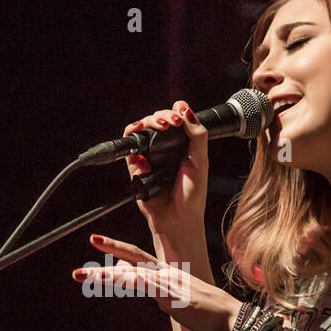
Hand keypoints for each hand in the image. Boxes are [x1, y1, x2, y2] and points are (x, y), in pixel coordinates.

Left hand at [74, 234, 241, 330]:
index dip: (116, 249)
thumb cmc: (208, 311)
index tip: (95, 241)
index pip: (136, 258)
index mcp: (166, 273)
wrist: (232, 319)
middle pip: (131, 261)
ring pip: (135, 276)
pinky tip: (127, 279)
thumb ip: (157, 290)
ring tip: (85, 275)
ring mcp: (171, 286)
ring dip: (109, 276)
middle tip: (82, 258)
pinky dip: (141, 283)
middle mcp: (166, 275)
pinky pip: (156, 289)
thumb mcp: (176, 298)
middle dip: (106, 256)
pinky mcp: (178, 300)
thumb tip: (140, 285)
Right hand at [123, 101, 208, 236]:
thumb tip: (187, 110)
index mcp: (183, 145)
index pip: (178, 118)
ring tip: (160, 125)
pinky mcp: (136, 166)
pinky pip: (130, 145)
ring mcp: (150, 156)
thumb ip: (197, 135)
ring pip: (143, 129)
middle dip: (163, 115)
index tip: (180, 113)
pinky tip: (141, 131)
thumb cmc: (192, 195)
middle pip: (158, 120)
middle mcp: (166, 148)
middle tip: (172, 122)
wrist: (178, 219)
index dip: (177, 111)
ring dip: (148, 121)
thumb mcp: (200, 161)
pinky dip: (132, 133)